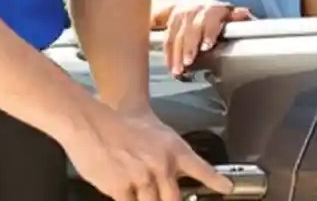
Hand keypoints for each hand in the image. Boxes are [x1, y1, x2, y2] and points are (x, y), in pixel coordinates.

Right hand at [59, 106, 232, 200]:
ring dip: (146, 199)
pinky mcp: (121, 189)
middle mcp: (161, 166)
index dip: (217, 182)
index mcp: (173, 149)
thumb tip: (173, 176)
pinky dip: (128, 199)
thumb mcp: (154, 132)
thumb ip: (167, 156)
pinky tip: (125, 191)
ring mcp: (142, 179)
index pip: (202, 169)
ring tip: (139, 185)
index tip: (226, 188)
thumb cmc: (119, 124)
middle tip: (165, 196)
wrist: (90, 122)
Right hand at [164, 0, 252, 76]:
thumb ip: (237, 17)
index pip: (209, 19)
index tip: (205, 47)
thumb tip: (244, 13)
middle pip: (190, 28)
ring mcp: (181, 15)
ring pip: (176, 34)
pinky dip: (168, 53)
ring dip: (175, 54)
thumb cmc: (217, 15)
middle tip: (188, 63)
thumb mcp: (230, 14)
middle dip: (188, 47)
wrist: (196, 4)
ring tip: (177, 71)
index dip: (207, 33)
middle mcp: (195, 9)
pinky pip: (167, 38)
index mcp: (213, 8)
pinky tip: (170, 65)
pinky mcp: (170, 22)